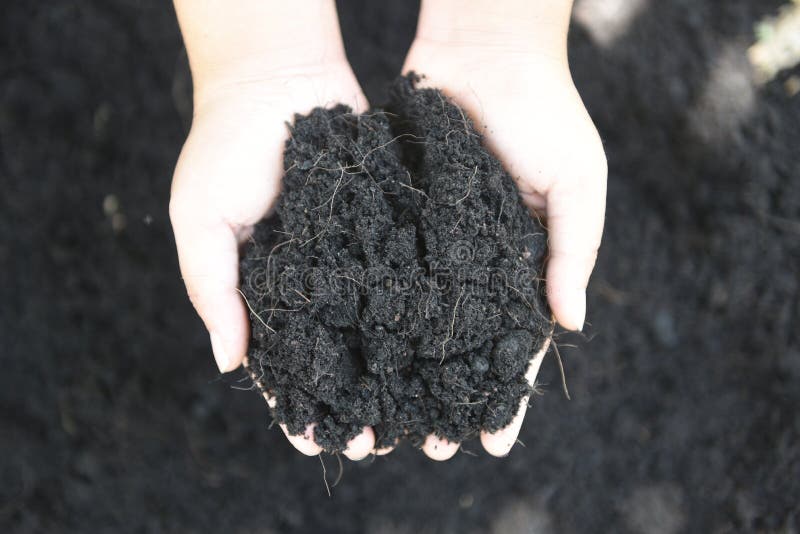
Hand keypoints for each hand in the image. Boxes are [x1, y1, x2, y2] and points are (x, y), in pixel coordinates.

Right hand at [170, 0, 374, 459]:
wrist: (277, 75)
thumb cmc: (226, 147)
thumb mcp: (200, 220)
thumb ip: (213, 290)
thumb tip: (229, 365)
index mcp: (264, 287)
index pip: (279, 360)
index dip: (293, 402)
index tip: (312, 440)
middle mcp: (313, 279)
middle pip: (335, 353)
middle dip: (353, 398)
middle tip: (377, 440)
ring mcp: (351, 255)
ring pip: (374, 323)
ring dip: (393, 368)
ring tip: (415, 410)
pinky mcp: (385, 225)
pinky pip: (402, 272)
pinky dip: (417, 308)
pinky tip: (437, 343)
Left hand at [403, 0, 606, 457]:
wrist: (484, 52)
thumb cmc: (545, 112)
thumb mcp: (578, 183)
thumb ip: (574, 251)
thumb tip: (571, 325)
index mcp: (525, 263)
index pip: (517, 344)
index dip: (508, 394)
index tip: (494, 442)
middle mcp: (476, 263)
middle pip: (461, 345)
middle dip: (448, 395)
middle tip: (430, 448)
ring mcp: (436, 244)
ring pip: (418, 319)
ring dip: (405, 369)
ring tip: (388, 417)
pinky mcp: (400, 217)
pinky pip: (386, 271)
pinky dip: (375, 311)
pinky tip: (359, 351)